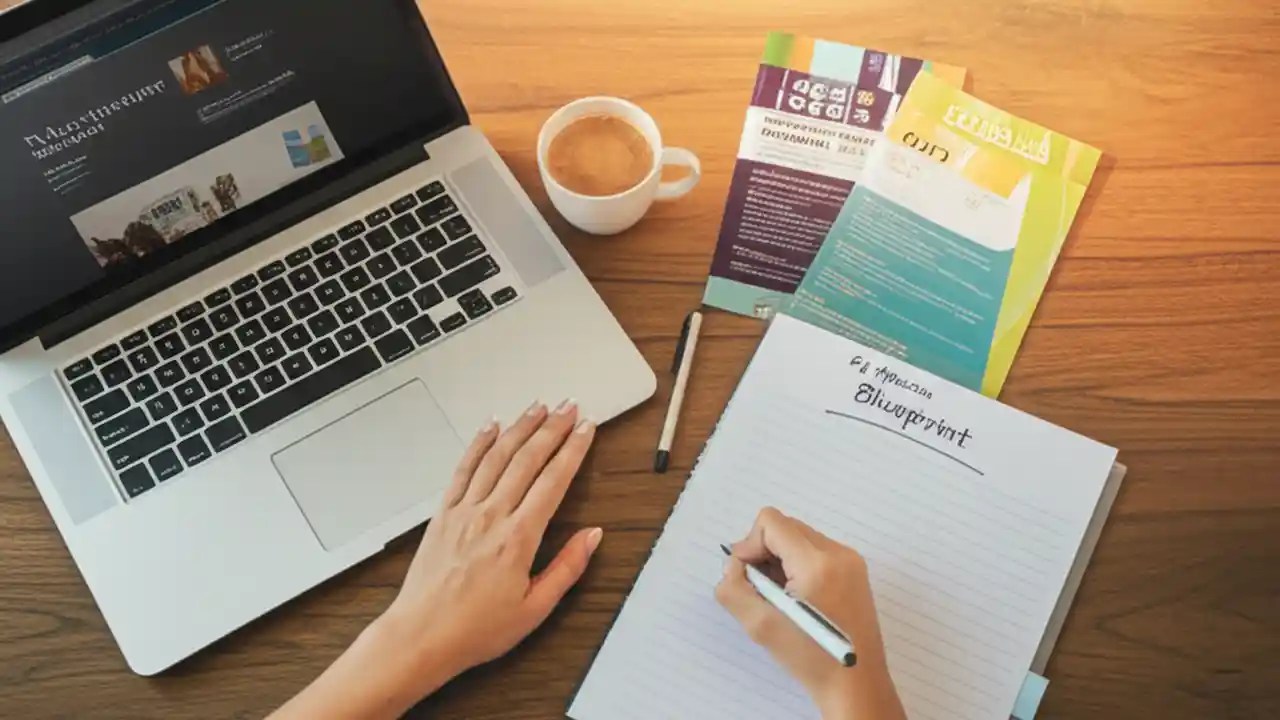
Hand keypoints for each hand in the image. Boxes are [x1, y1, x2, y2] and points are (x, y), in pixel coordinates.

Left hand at [273, 400, 600, 719]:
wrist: (421, 636)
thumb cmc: (476, 630)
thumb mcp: (534, 609)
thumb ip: (567, 568)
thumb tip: (593, 536)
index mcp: (518, 539)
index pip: (553, 481)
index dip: (573, 450)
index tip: (586, 429)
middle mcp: (491, 516)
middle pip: (527, 459)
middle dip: (552, 428)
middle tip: (569, 407)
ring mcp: (464, 511)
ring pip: (497, 456)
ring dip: (520, 427)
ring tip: (538, 407)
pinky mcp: (443, 514)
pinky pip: (464, 469)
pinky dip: (480, 444)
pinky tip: (492, 427)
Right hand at [716, 508, 904, 719]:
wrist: (856, 685)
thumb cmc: (810, 659)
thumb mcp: (760, 626)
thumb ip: (733, 588)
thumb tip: (734, 565)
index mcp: (817, 563)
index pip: (771, 523)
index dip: (749, 545)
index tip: (746, 577)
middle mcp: (839, 553)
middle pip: (786, 527)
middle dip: (764, 553)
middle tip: (761, 590)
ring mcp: (851, 561)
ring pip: (800, 538)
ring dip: (780, 560)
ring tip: (780, 598)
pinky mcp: (855, 572)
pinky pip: (816, 551)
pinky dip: (798, 566)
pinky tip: (797, 599)